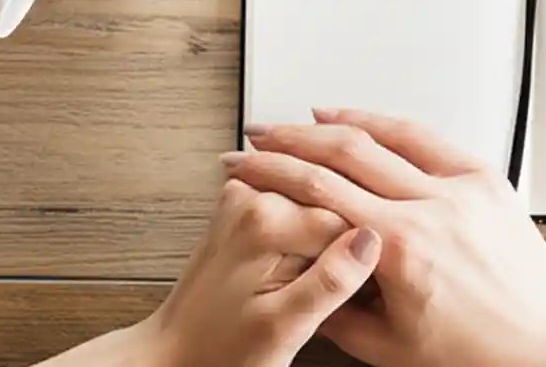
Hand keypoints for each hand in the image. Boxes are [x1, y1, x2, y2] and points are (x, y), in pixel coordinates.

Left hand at [139, 178, 381, 366]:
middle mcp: (256, 195)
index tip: (365, 283)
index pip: (353, 217)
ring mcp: (247, 196)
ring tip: (312, 276)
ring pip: (321, 200)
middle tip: (329, 285)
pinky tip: (304, 257)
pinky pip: (298, 203)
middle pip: (336, 202)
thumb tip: (372, 239)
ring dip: (329, 230)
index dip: (367, 254)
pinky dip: (309, 224)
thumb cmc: (222, 350)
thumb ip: (329, 281)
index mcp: (269, 220)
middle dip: (347, 238)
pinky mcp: (245, 204)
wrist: (173, 351)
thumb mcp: (283, 327)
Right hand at [224, 109, 545, 366]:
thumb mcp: (387, 348)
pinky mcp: (485, 178)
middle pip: (342, 154)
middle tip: (257, 138)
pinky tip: (364, 122)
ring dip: (334, 123)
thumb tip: (296, 281)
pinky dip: (389, 124)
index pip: (317, 192)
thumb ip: (333, 311)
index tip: (242, 167)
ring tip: (300, 120)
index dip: (270, 173)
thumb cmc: (479, 351)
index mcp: (402, 250)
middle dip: (289, 141)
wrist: (544, 340)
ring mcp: (461, 188)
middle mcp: (432, 209)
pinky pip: (427, 138)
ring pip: (384, 136)